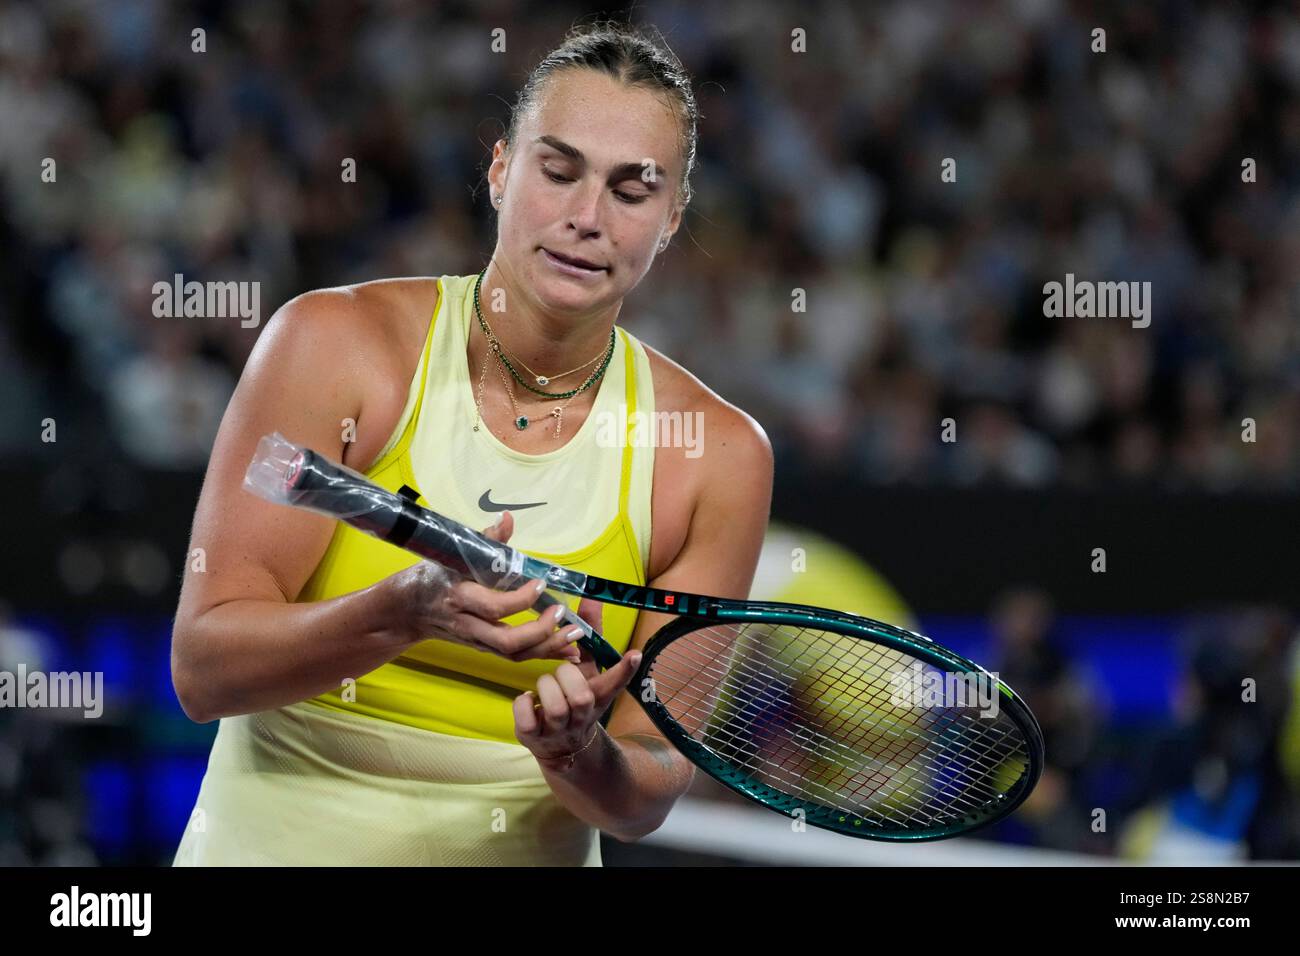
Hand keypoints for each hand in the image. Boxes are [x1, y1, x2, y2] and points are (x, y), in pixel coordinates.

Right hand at [376, 510, 584, 663]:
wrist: (407, 610)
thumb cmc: (432, 575)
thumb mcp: (453, 553)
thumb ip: (486, 539)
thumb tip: (508, 518)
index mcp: (458, 597)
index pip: (493, 606)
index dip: (520, 599)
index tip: (540, 583)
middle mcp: (467, 624)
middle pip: (506, 641)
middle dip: (539, 631)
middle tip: (561, 613)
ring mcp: (475, 640)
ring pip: (513, 654)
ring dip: (547, 648)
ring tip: (575, 637)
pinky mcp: (483, 648)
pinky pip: (514, 656)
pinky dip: (542, 653)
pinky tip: (566, 649)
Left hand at [512, 600, 642, 771]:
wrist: (561, 747)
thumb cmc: (573, 696)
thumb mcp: (586, 669)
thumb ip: (589, 635)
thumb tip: (592, 597)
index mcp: (597, 697)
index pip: (615, 684)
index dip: (624, 670)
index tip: (634, 654)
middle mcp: (581, 716)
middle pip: (581, 697)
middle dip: (567, 677)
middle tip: (560, 673)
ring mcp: (557, 729)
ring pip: (554, 707)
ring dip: (545, 688)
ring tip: (543, 686)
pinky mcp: (533, 736)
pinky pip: (526, 718)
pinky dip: (523, 703)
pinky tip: (528, 699)